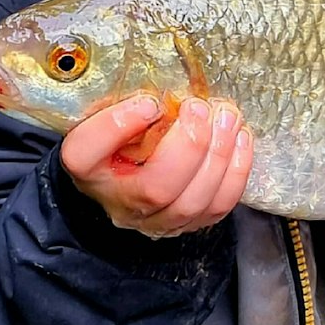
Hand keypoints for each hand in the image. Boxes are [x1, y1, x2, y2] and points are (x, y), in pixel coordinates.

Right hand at [60, 95, 252, 237]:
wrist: (131, 173)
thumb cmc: (124, 138)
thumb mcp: (112, 113)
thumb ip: (128, 104)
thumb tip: (161, 100)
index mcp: (88, 167)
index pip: (84, 155)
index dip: (116, 126)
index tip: (148, 102)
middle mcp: (119, 202)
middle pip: (155, 189)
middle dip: (190, 144)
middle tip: (200, 107)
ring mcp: (155, 221)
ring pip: (192, 203)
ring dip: (219, 155)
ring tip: (227, 117)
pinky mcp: (189, 224)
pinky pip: (218, 207)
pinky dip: (236, 170)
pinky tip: (240, 137)